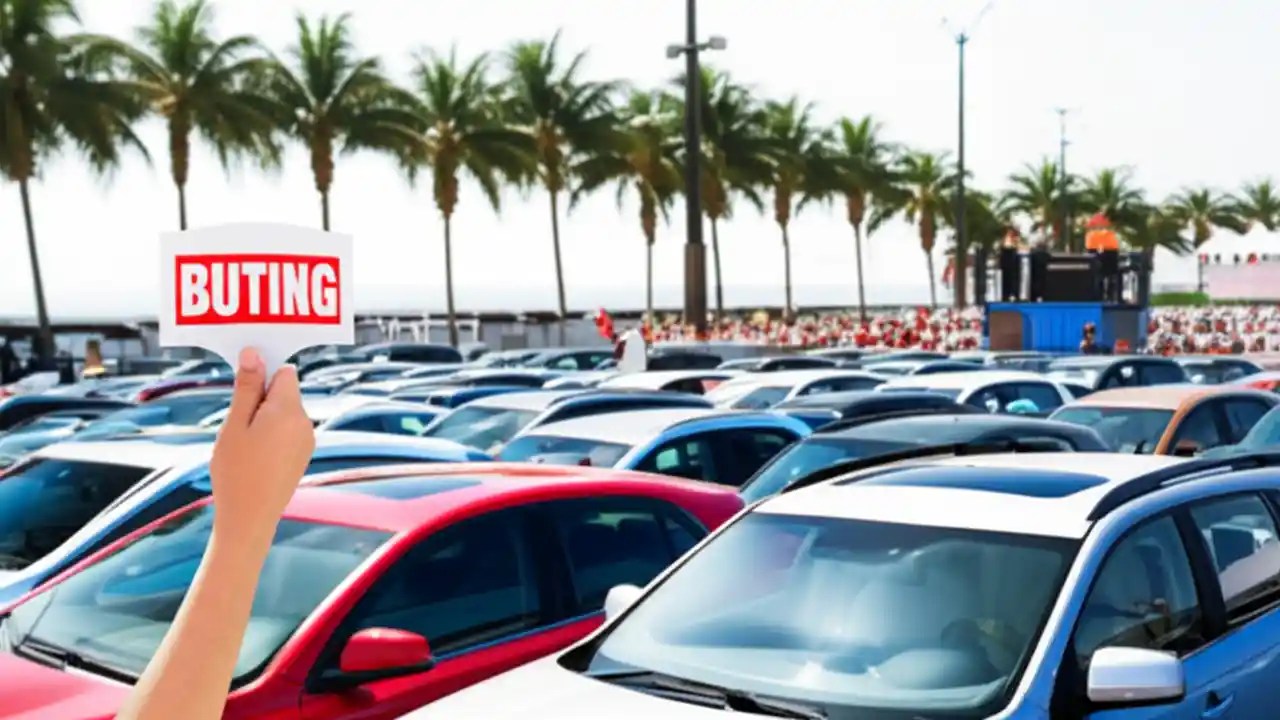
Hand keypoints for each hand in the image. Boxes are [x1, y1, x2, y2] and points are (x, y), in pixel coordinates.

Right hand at [209, 347, 313, 539]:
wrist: (250, 518)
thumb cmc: (237, 472)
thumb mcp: (234, 425)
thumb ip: (246, 387)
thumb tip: (254, 353)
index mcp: (290, 411)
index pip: (284, 372)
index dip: (262, 373)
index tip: (241, 383)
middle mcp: (306, 423)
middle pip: (284, 392)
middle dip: (260, 397)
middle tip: (236, 421)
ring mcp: (307, 440)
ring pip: (284, 413)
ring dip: (264, 417)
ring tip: (243, 442)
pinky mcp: (302, 455)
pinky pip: (288, 431)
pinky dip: (271, 433)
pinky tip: (254, 454)